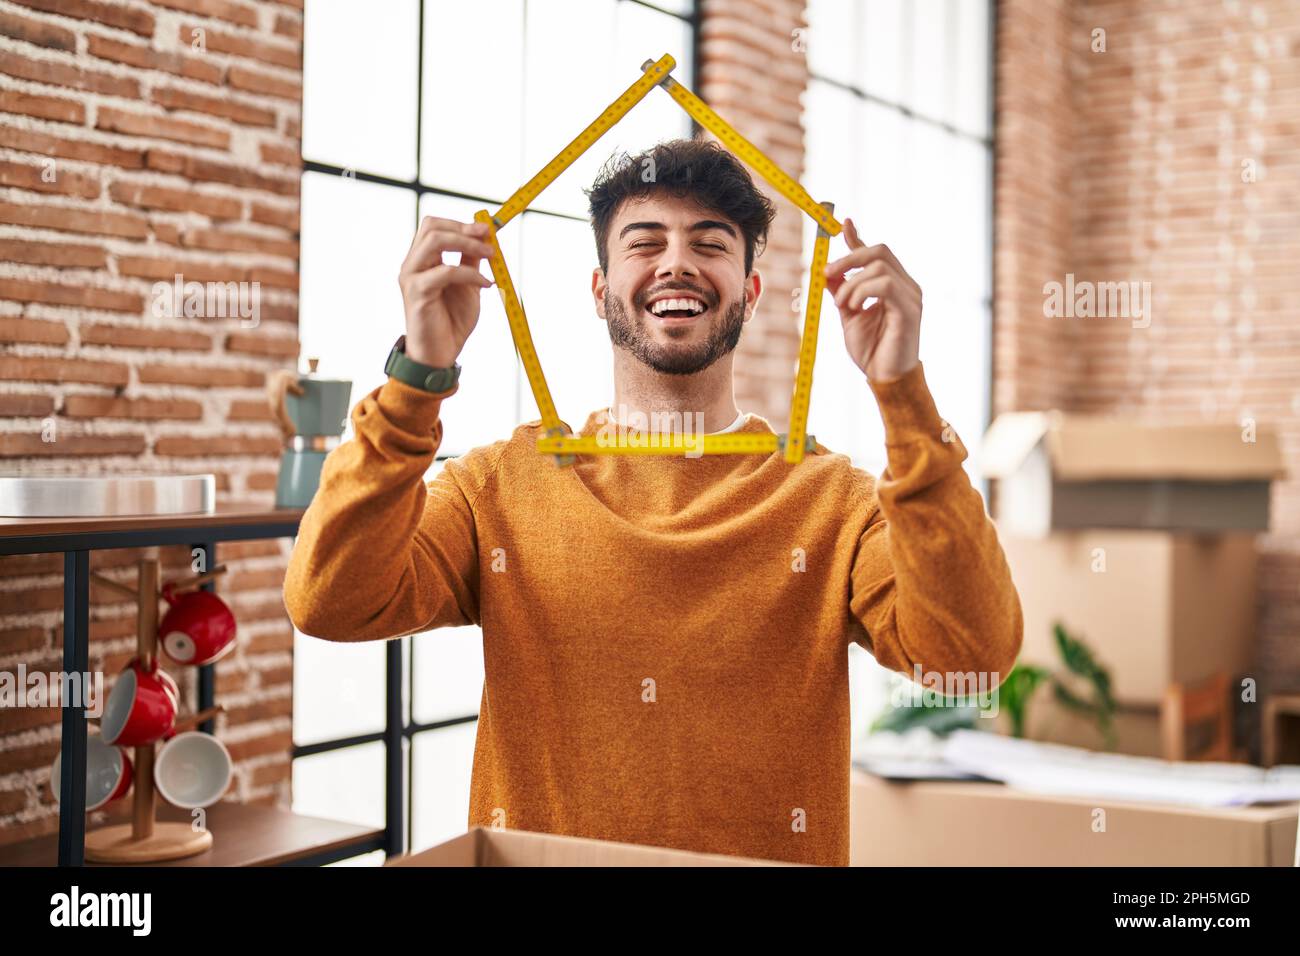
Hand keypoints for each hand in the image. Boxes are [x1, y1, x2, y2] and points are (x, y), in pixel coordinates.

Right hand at [398, 216, 495, 366]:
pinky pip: (445, 272)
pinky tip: (486, 285)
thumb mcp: (468, 285)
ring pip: (434, 241)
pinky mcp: (417, 293)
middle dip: (463, 228)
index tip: (487, 229)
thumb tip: (484, 237)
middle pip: (431, 227)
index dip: (461, 223)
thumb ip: (471, 261)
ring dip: (466, 244)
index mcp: (423, 260)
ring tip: (491, 256)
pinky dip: (470, 274)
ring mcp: (411, 277)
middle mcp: (413, 264)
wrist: (440, 354)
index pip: (434, 226)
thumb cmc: (451, 320)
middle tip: (488, 239)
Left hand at [823, 218, 921, 381]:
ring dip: (852, 285)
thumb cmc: (871, 350)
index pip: (877, 252)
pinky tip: (855, 309)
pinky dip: (862, 292)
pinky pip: (885, 285)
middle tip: (827, 275)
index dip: (858, 237)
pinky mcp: (910, 310)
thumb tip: (826, 271)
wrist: (884, 378)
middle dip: (848, 258)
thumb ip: (841, 291)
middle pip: (879, 251)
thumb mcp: (848, 314)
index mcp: (893, 285)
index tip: (843, 224)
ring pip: (879, 267)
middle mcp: (906, 286)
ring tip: (844, 306)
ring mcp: (911, 296)